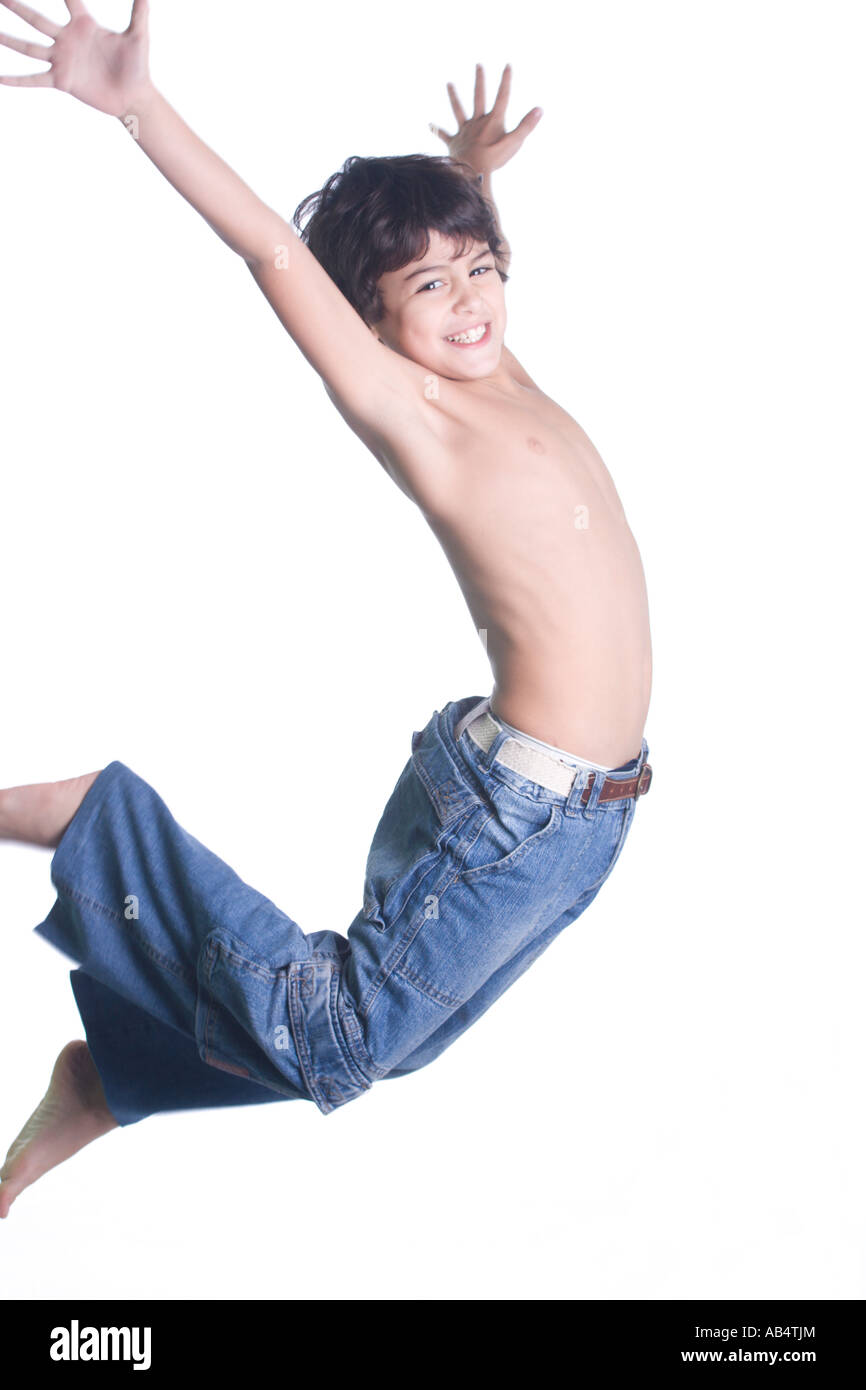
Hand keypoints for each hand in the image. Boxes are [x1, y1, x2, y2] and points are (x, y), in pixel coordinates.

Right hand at [0, 0, 149, 116]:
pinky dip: (16, 81)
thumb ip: (139, 11)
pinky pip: (35, 79)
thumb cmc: (137, 66)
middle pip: (36, 19)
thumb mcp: (138, 37)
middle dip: (16, 6)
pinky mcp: (62, 81)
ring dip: (9, 40)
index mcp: (83, 24)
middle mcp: (67, 39)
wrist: (134, 97)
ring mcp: (62, 60)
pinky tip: (0, 79)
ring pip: (29, 47)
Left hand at [429, 63, 541, 179]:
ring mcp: (465, 131)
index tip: (507, 65)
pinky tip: (429, 125)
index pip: (502, 96)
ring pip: (458, 110)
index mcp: (493, 120)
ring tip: (448, 84)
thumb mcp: (515, 142)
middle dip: (479, 80)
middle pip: (478, 96)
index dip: (506, 81)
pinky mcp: (454, 142)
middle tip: (478, 65)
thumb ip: (526, 125)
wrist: (472, 171)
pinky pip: (444, 135)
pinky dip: (437, 130)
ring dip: (453, 96)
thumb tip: (540, 109)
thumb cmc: (494, 159)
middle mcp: (477, 121)